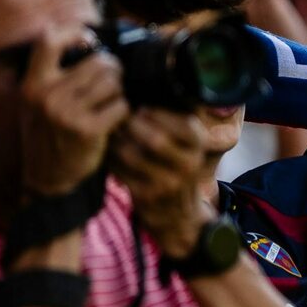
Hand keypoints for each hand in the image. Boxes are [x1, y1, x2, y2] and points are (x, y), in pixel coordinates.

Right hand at [18, 30, 125, 198]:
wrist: (48, 182)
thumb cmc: (49, 137)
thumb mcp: (38, 104)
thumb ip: (54, 76)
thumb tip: (88, 42)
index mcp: (32, 84)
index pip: (48, 40)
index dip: (73, 33)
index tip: (89, 39)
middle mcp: (46, 95)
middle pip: (97, 61)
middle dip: (113, 70)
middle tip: (114, 81)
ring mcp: (66, 112)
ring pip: (113, 82)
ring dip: (120, 90)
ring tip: (113, 101)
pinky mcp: (88, 130)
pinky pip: (121, 106)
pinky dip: (124, 111)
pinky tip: (117, 119)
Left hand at [110, 108, 211, 257]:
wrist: (179, 218)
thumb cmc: (178, 171)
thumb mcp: (188, 146)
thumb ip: (175, 121)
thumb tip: (148, 88)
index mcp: (198, 145)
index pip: (179, 121)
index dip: (154, 112)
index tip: (140, 108)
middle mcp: (188, 164)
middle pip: (153, 137)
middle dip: (130, 124)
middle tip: (118, 118)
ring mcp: (168, 183)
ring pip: (132, 153)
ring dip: (116, 141)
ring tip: (110, 133)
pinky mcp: (147, 196)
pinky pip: (120, 170)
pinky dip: (110, 158)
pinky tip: (108, 152)